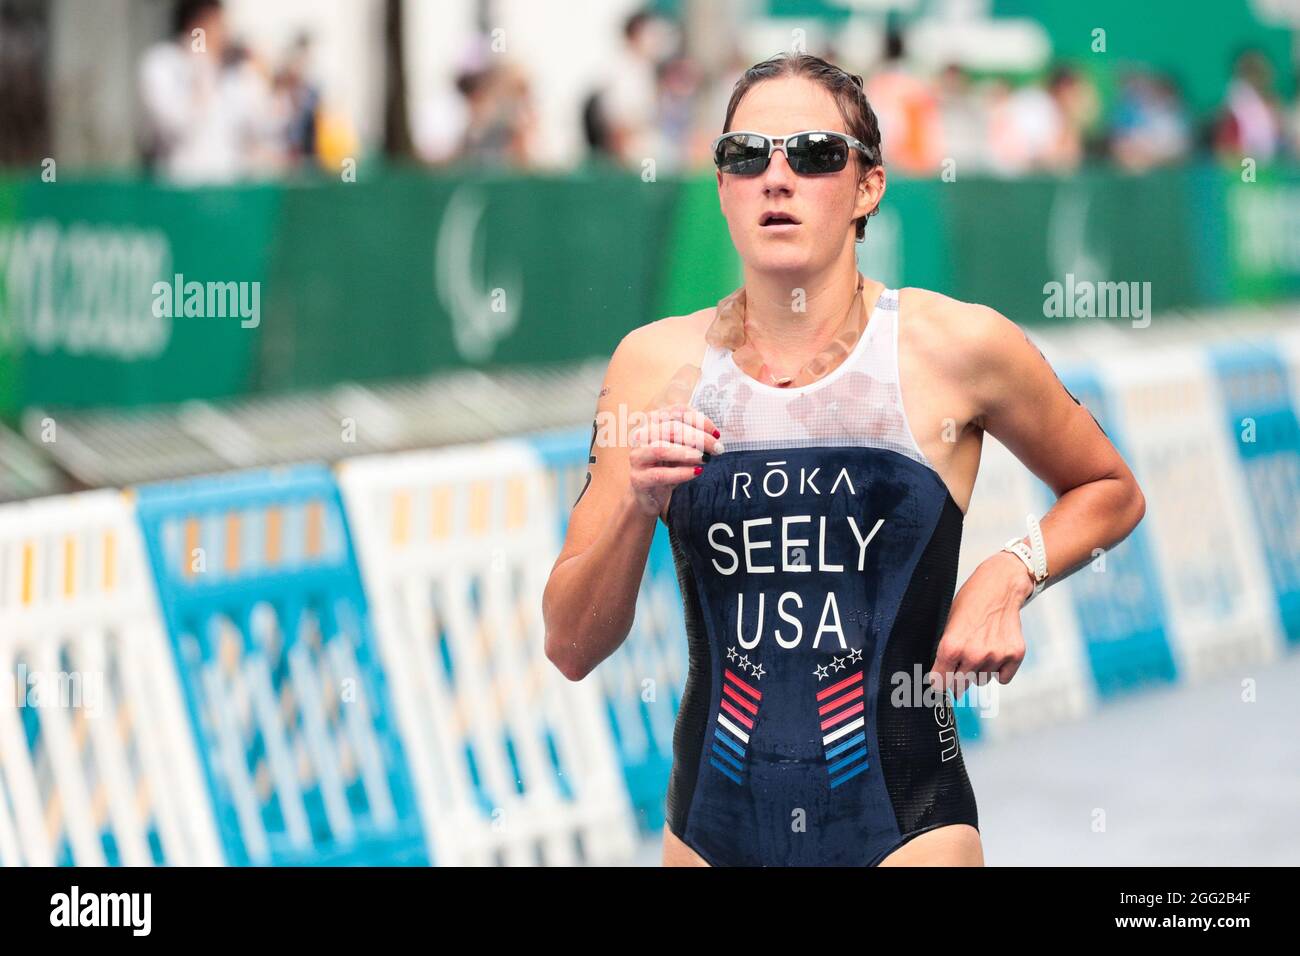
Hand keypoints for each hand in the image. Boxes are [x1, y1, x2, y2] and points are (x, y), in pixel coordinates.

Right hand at [627, 404, 721, 517]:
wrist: (649, 495)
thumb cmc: (667, 467)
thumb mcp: (682, 449)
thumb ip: (694, 440)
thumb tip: (714, 438)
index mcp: (652, 422)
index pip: (676, 411)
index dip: (699, 419)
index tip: (716, 433)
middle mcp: (641, 435)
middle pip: (671, 428)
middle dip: (699, 437)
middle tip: (717, 448)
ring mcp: (637, 457)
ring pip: (661, 449)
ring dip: (687, 453)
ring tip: (706, 459)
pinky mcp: (638, 478)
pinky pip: (660, 474)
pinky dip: (680, 473)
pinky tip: (696, 472)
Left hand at [928, 551, 1034, 696]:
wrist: (1000, 586)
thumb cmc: (971, 601)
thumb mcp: (948, 623)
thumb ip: (944, 651)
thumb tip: (939, 677)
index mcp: (951, 646)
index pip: (940, 682)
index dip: (938, 682)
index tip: (939, 681)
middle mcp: (974, 654)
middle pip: (960, 684)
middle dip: (957, 678)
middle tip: (961, 664)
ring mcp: (996, 656)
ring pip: (982, 681)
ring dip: (979, 671)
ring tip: (981, 648)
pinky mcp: (1015, 655)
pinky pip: (1002, 678)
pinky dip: (999, 670)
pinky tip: (996, 652)